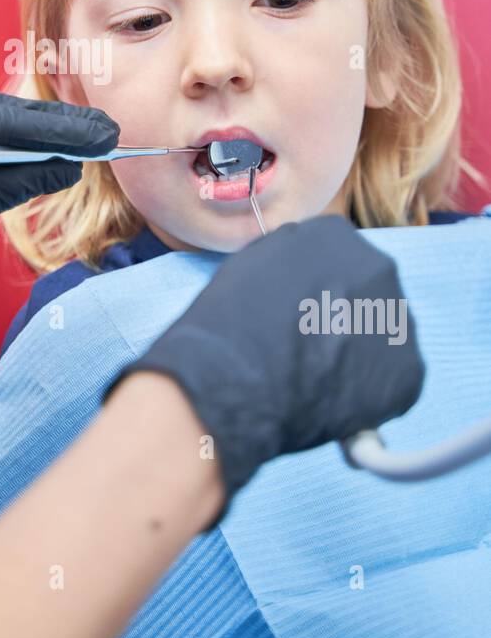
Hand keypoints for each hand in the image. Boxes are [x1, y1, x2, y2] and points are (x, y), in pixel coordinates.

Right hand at [106, 216, 424, 509]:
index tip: (302, 316)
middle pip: (368, 296)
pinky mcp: (409, 372)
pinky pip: (391, 384)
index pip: (339, 261)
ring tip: (316, 380)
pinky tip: (331, 402)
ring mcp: (399, 320)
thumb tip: (304, 275)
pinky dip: (368, 397)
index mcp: (337, 236)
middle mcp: (379, 268)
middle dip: (345, 321)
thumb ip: (289, 260)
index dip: (319, 294)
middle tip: (310, 350)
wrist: (236, 378)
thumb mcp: (252, 263)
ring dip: (358, 358)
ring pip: (382, 340)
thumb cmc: (230, 321)